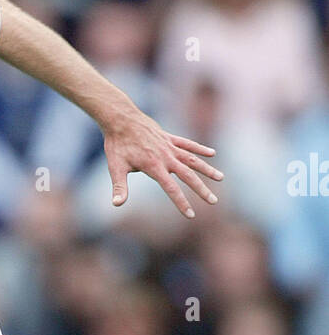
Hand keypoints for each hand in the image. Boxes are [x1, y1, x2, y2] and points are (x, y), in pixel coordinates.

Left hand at [103, 111, 222, 218]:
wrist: (120, 119)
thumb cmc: (117, 144)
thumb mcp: (115, 167)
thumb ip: (119, 187)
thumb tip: (116, 204)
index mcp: (154, 166)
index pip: (172, 188)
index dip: (182, 203)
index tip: (191, 215)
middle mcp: (165, 157)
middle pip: (188, 176)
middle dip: (201, 190)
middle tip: (214, 201)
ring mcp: (169, 146)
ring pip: (193, 159)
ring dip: (207, 169)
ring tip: (220, 177)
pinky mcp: (169, 137)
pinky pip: (188, 144)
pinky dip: (199, 149)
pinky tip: (212, 153)